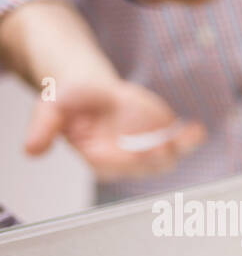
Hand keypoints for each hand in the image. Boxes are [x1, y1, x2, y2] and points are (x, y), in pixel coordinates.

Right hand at [25, 80, 205, 181]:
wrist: (91, 88)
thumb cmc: (71, 101)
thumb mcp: (52, 110)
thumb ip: (43, 130)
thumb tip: (29, 151)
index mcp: (99, 160)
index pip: (116, 167)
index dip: (127, 162)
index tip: (136, 153)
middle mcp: (126, 161)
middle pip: (145, 166)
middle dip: (155, 157)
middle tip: (163, 145)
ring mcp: (147, 150)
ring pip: (167, 158)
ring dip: (178, 149)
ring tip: (188, 135)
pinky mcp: (162, 136)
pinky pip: (181, 143)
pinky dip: (191, 138)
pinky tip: (197, 129)